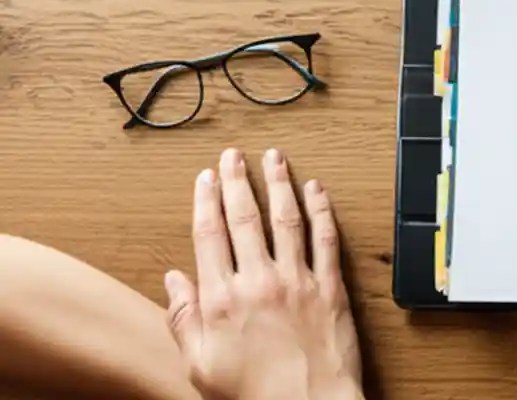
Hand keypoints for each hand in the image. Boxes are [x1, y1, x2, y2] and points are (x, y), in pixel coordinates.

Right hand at [163, 149, 361, 399]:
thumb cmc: (252, 395)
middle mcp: (257, 282)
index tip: (205, 178)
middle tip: (234, 155)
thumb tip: (174, 280)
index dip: (206, 201)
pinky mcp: (329, 288)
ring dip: (279, 184)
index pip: (209, 235)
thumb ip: (183, 320)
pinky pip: (325, 240)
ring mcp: (296, 281)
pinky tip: (316, 190)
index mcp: (221, 299)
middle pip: (244, 218)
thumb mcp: (200, 365)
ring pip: (285, 220)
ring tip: (274, 158)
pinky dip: (321, 211)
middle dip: (237, 181)